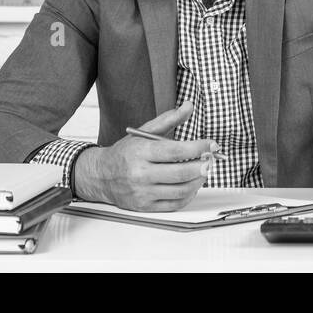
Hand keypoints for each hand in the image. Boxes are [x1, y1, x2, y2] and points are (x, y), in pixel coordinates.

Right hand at [73, 99, 214, 211]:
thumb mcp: (143, 132)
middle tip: (212, 159)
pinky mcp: (145, 206)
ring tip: (204, 171)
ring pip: (180, 190)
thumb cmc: (125, 153)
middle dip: (202, 166)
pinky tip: (192, 185)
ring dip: (198, 181)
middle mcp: (141, 174)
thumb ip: (168, 119)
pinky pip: (174, 204)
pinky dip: (188, 195)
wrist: (100, 176)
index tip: (212, 145)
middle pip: (181, 173)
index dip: (198, 148)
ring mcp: (143, 192)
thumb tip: (189, 106)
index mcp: (141, 152)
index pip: (175, 151)